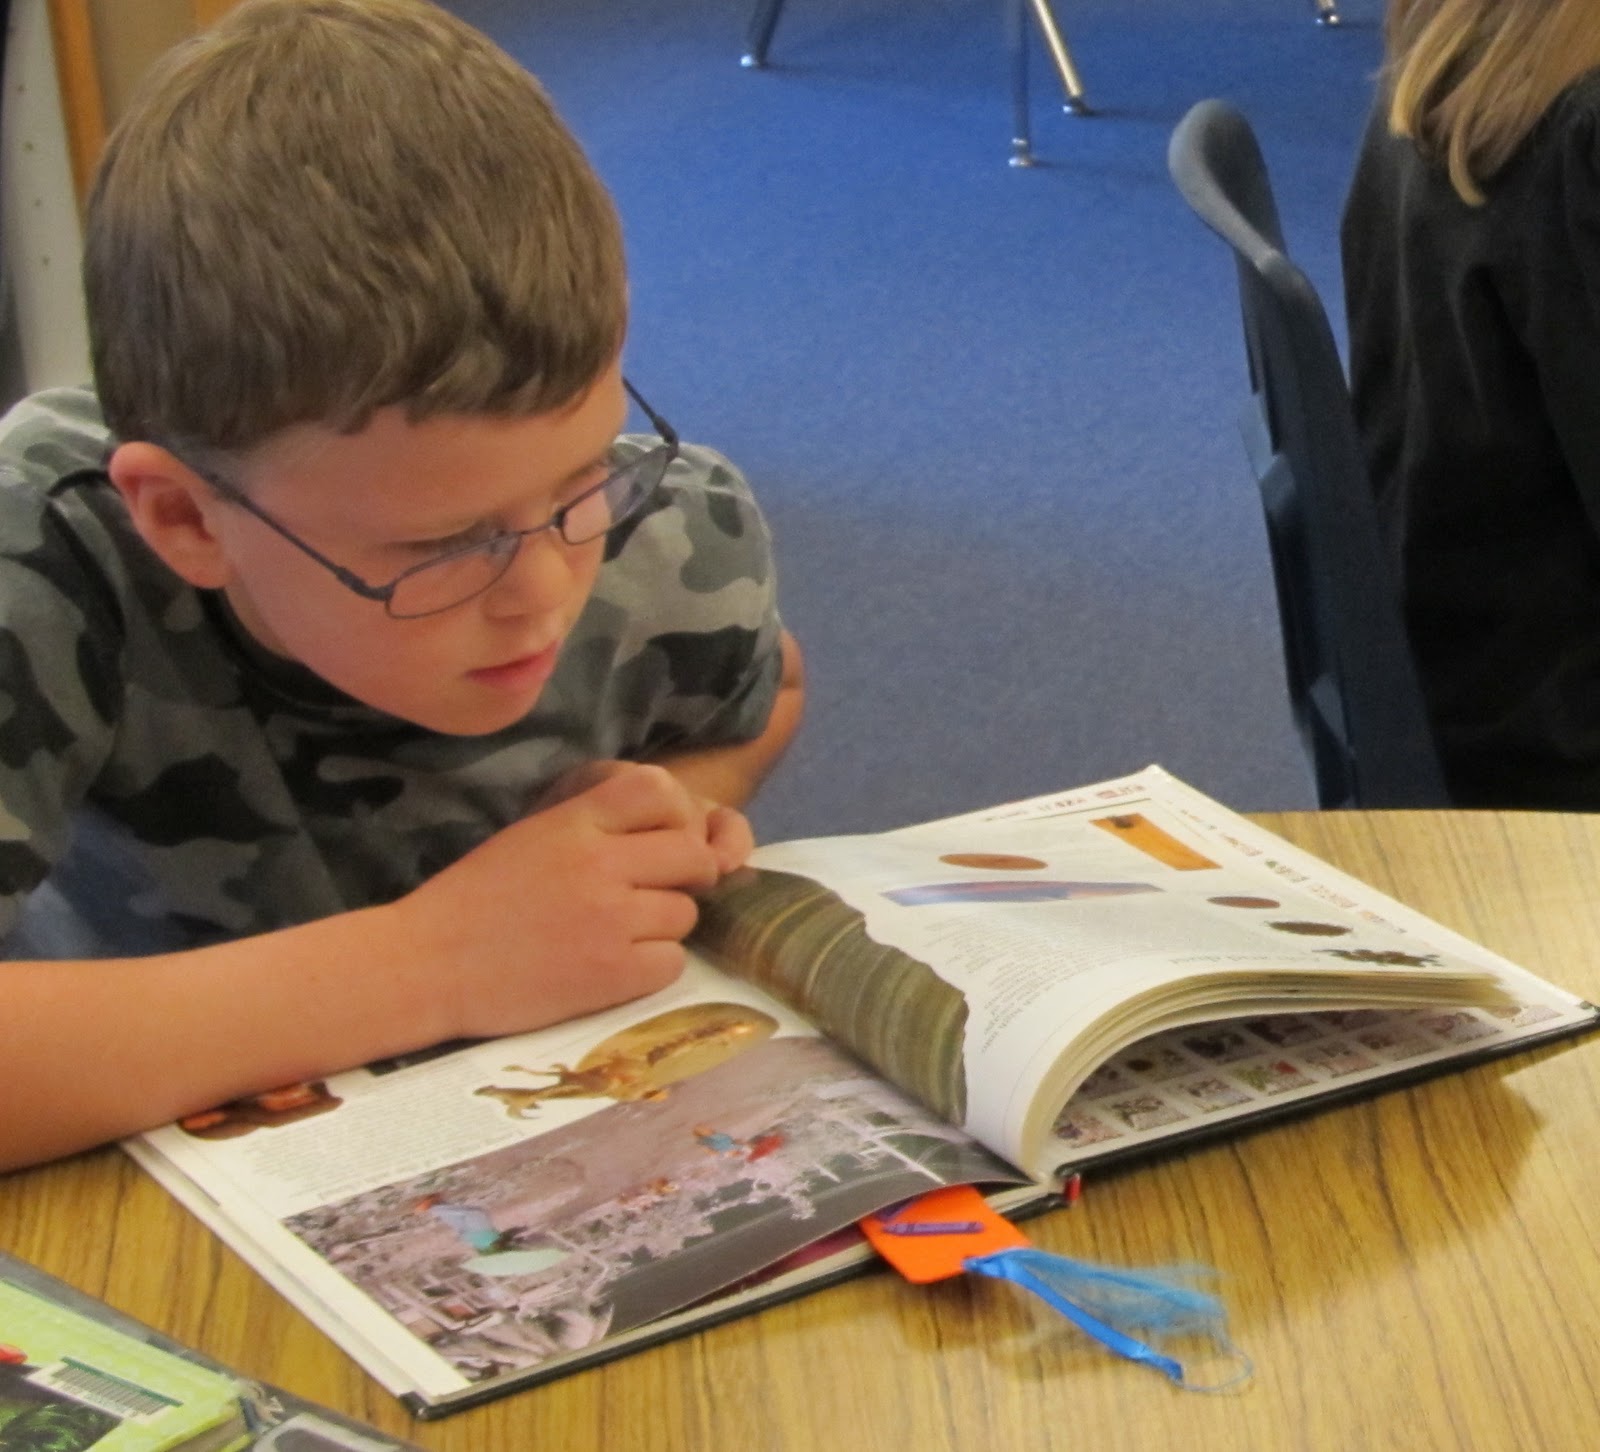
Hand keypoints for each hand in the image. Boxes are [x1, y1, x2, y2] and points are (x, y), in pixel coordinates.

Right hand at [395, 764, 728, 1039]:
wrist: (424, 966)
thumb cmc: (472, 900)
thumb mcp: (531, 835)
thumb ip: (592, 826)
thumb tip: (661, 829)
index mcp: (573, 822)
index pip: (658, 790)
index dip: (674, 816)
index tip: (660, 840)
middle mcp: (601, 863)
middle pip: (693, 856)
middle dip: (686, 877)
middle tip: (654, 895)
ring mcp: (611, 920)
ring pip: (687, 914)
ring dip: (664, 928)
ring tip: (621, 936)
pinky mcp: (614, 974)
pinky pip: (673, 963)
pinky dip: (653, 968)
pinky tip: (616, 968)